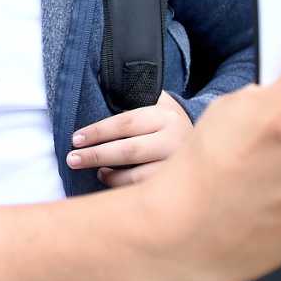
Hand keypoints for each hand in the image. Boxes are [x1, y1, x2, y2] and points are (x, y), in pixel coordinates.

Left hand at [69, 92, 191, 186]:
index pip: (126, 123)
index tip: (76, 139)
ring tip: (97, 172)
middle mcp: (175, 140)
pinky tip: (113, 183)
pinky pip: (146, 191)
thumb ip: (132, 96)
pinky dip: (126, 189)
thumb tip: (98, 90)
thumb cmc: (165, 120)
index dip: (98, 131)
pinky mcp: (178, 186)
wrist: (209, 140)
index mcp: (165, 116)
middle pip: (129, 151)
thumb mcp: (156, 101)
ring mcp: (178, 166)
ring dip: (112, 177)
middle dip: (96, 156)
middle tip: (72, 159)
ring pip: (138, 177)